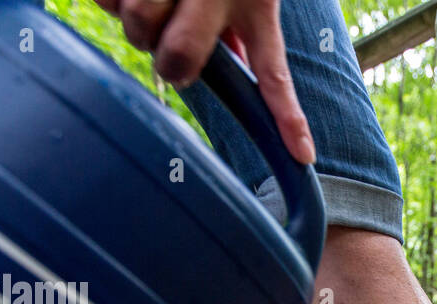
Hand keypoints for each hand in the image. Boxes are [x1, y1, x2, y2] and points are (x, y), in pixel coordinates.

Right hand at [92, 0, 315, 163]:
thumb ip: (240, 28)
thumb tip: (232, 61)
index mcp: (256, 3)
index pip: (273, 72)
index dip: (287, 118)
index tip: (303, 156)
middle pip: (177, 57)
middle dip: (168, 63)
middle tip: (168, 51)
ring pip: (135, 23)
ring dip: (133, 22)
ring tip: (146, 0)